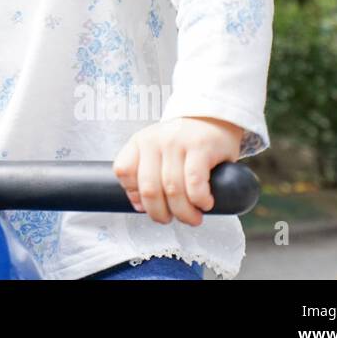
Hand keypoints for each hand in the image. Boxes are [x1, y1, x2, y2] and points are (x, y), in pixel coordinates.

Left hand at [112, 116, 243, 225]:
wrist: (213, 117)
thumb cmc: (185, 140)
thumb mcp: (157, 149)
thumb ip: (145, 172)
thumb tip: (139, 204)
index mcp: (140, 142)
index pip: (123, 171)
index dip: (133, 194)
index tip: (145, 206)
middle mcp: (155, 141)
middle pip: (149, 188)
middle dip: (159, 213)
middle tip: (170, 219)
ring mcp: (177, 143)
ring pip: (173, 189)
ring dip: (183, 212)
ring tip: (192, 217)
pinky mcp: (200, 148)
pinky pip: (194, 182)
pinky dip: (199, 200)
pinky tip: (205, 204)